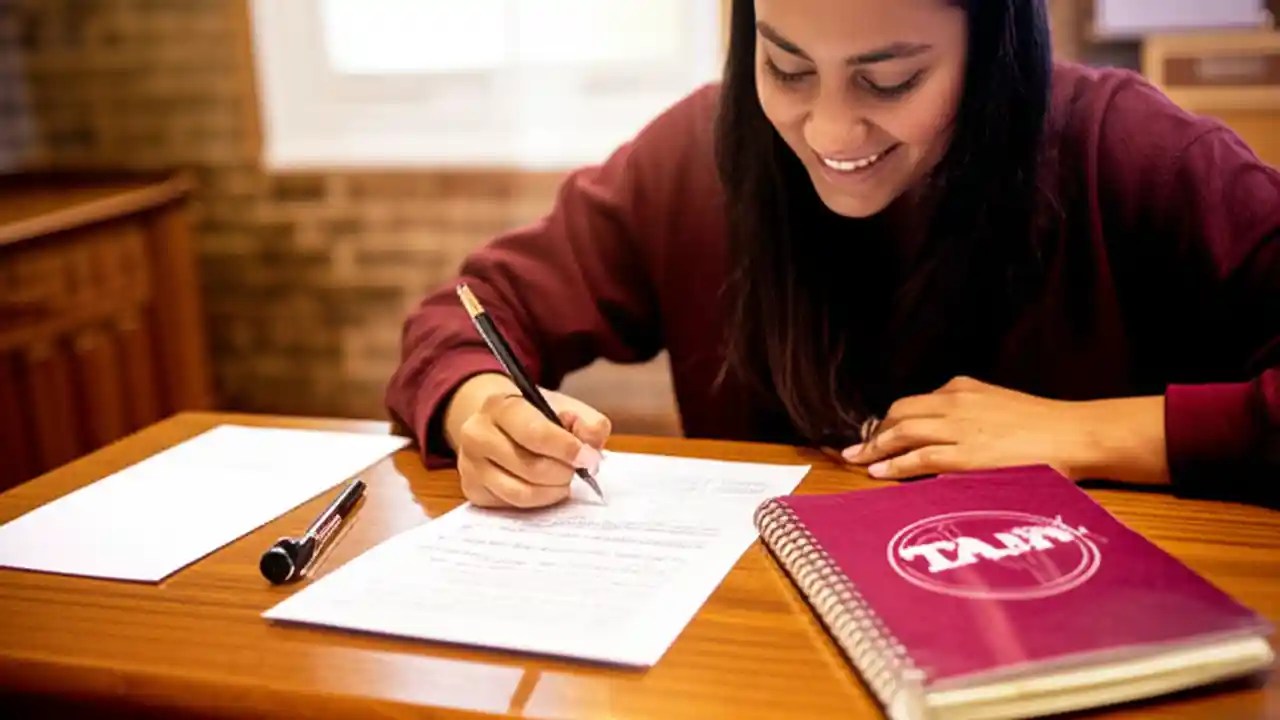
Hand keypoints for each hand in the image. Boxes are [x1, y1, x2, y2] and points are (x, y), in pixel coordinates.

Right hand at [444, 374, 610, 508]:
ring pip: (521, 493)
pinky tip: (543, 486)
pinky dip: (536, 500)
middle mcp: (477, 434)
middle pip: (530, 467)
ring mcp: (470, 465)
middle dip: (563, 473)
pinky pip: (511, 506)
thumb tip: (591, 451)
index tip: (588, 458)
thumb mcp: (564, 407)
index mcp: (500, 406)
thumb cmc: (537, 416)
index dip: (566, 449)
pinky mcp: (472, 490)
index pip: (534, 433)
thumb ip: (587, 422)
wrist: (499, 424)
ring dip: (552, 491)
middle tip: (576, 470)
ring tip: (562, 480)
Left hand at [842, 376, 1168, 484]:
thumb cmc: (1043, 426)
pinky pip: (919, 458)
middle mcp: (954, 403)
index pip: (912, 403)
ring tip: (857, 460)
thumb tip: (945, 432)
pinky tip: (879, 472)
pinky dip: (895, 465)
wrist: (1075, 433)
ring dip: (875, 447)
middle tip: (855, 449)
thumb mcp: (998, 406)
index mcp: (962, 389)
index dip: (887, 419)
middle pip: (898, 413)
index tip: (872, 432)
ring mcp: (959, 428)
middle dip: (873, 432)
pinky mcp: (966, 455)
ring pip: (903, 433)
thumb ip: (969, 413)